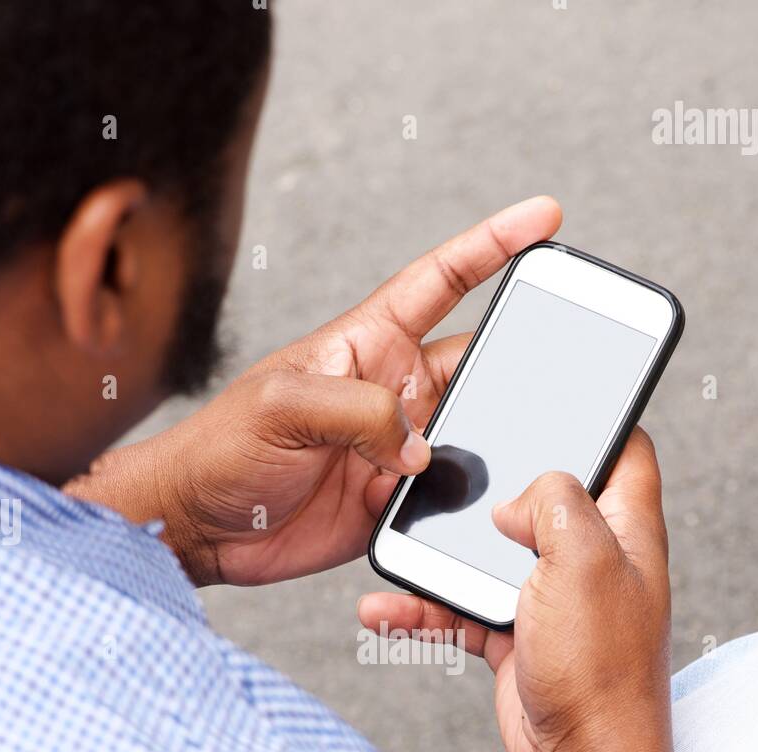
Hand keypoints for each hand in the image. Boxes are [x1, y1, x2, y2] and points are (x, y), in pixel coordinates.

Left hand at [76, 197, 561, 584]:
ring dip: (493, 445)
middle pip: (475, 365)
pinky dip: (464, 504)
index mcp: (366, 343)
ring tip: (520, 453)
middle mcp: (391, 390)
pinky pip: (447, 497)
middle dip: (518, 366)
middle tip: (561, 372)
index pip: (441, 281)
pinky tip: (470, 510)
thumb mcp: (282, 405)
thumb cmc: (219, 448)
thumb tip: (423, 448)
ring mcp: (396, 447)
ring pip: (472, 435)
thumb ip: (359, 411)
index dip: (493, 246)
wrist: (197, 527)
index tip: (545, 218)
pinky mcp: (394, 502)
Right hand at [358, 429, 670, 751]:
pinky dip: (423, 611)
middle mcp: (593, 559)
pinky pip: (461, 609)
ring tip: (392, 549)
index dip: (595, 418)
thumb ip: (556, 502)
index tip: (549, 397)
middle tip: (446, 465)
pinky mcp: (517, 637)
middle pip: (541, 498)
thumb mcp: (583, 561)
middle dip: (490, 485)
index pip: (624, 450)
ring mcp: (552, 599)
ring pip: (487, 555)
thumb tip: (518, 496)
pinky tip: (384, 613)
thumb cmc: (599, 670)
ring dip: (438, 557)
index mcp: (625, 528)